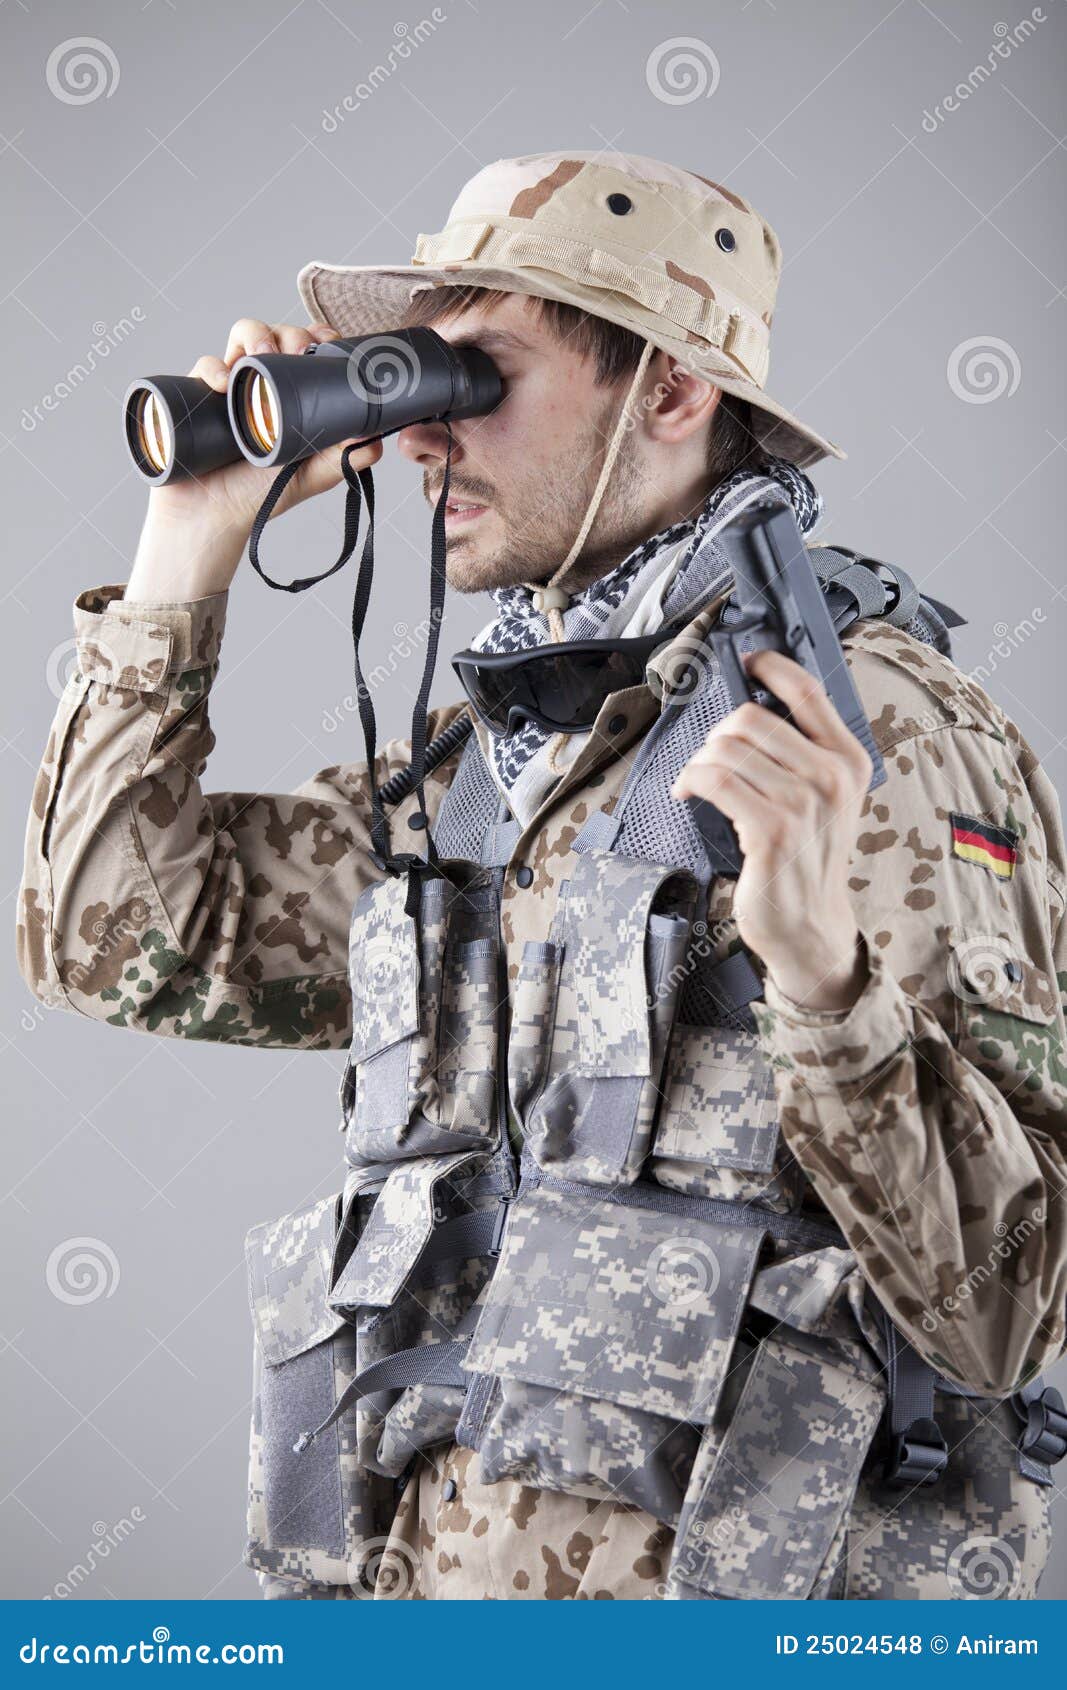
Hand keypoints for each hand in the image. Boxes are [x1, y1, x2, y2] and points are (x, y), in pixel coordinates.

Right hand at [127, 318, 383, 601]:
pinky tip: (223, 383)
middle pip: (278, 336)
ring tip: (261, 354)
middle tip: (299, 351)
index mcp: (292, 397)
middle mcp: (262, 385)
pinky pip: (204, 366)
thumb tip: (377, 440)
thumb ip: (343, 460)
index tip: (329, 342)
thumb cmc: (261, 495)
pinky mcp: (196, 394)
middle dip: (290, 334)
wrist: (212, 518)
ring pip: (242, 336)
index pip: (308, 352)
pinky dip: (214, 368)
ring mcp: (230, 386)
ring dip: (255, 334)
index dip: (319, 338)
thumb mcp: (311, 476)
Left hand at [671, 647, 872, 1011]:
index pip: (808, 690)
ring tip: (699, 781)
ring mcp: (803, 805)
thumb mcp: (826, 798)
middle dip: (719, 733)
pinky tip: (687, 793)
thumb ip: (804, 752)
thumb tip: (756, 706)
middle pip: (753, 718)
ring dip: (701, 761)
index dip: (771, 666)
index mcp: (848, 761)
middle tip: (712, 757)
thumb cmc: (808, 858)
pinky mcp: (772, 831)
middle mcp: (831, 778)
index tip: (746, 662)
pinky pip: (715, 780)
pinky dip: (690, 780)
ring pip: (728, 749)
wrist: (810, 923)